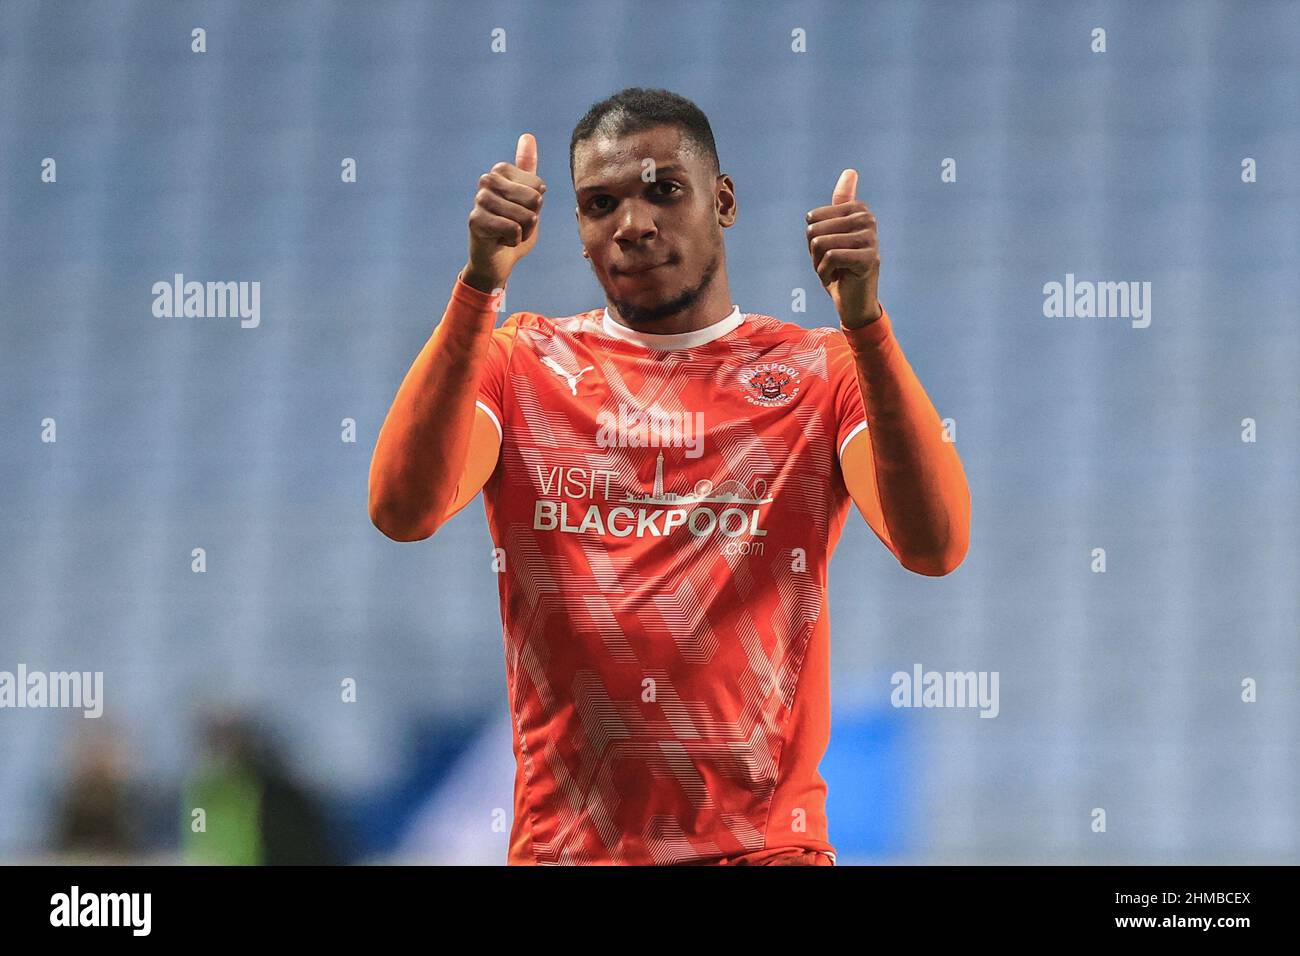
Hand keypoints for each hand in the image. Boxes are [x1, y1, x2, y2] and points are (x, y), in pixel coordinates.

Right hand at [464, 133, 546, 291]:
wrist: (496, 259)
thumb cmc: (513, 226)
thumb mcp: (527, 197)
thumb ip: (528, 168)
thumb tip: (527, 136)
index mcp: (501, 171)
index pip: (539, 187)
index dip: (536, 206)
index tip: (520, 212)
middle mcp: (487, 180)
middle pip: (534, 199)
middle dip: (532, 220)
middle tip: (515, 225)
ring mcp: (479, 199)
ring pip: (526, 216)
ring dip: (523, 232)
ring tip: (508, 232)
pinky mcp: (475, 220)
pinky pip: (513, 229)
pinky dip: (513, 241)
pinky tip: (500, 240)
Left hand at [805, 169, 880, 328]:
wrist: (853, 301)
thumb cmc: (839, 267)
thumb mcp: (831, 233)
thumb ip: (840, 202)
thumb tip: (851, 170)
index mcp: (857, 209)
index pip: (812, 219)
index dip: (812, 240)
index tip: (828, 251)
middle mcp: (867, 218)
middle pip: (814, 230)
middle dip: (815, 254)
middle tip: (832, 264)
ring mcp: (871, 237)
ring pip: (821, 243)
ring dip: (820, 265)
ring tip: (836, 270)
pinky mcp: (870, 257)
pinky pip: (831, 257)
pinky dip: (826, 273)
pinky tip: (838, 278)